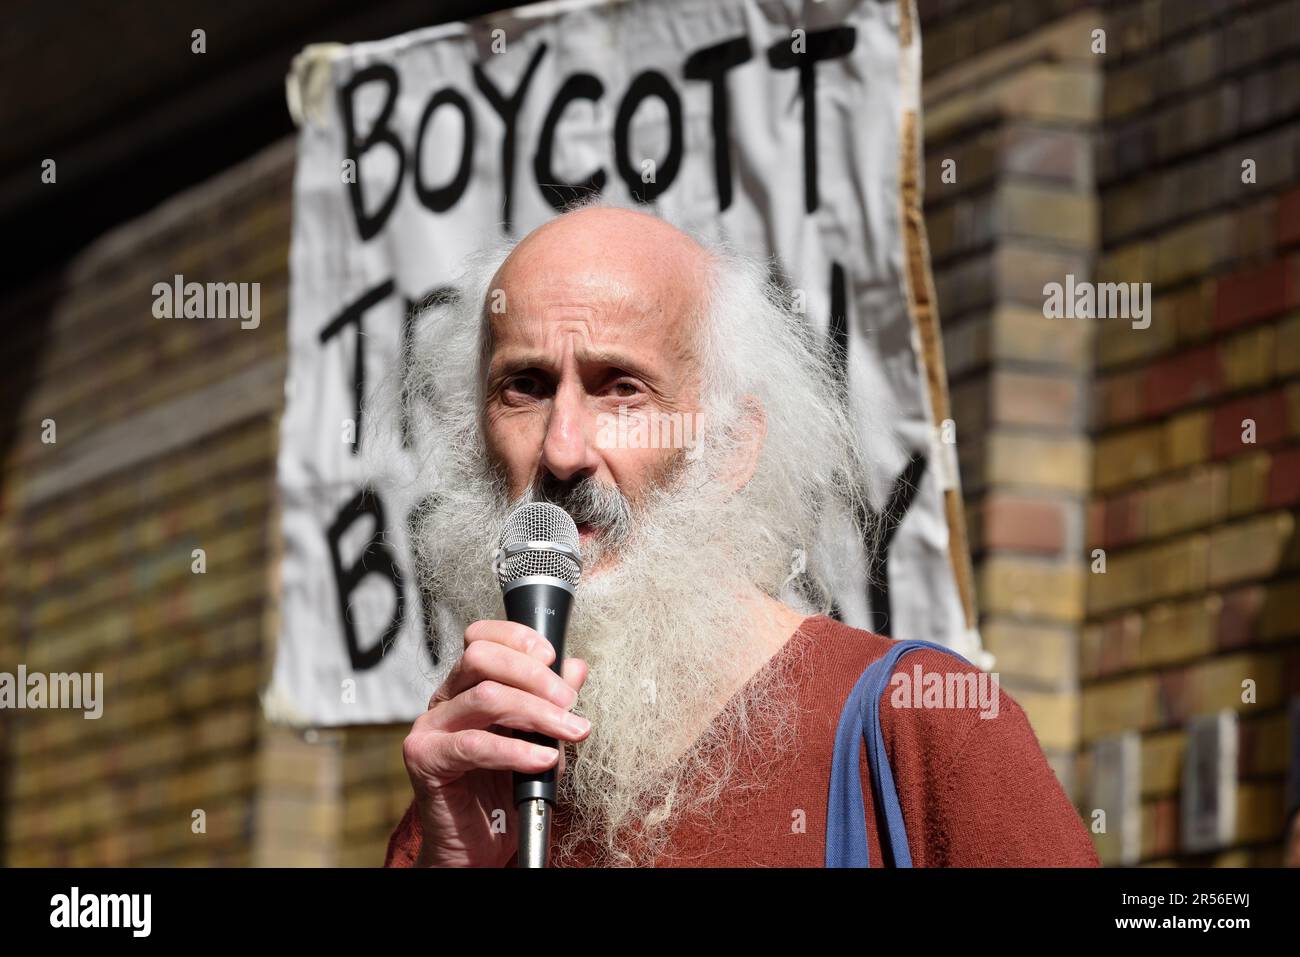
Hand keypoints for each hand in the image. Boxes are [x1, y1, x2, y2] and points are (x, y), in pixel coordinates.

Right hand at [401, 619, 589, 866]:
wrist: (480, 847)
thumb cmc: (505, 792)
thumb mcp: (540, 739)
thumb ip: (553, 702)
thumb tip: (576, 666)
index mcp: (466, 686)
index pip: (482, 638)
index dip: (518, 639)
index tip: (554, 658)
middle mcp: (444, 699)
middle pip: (482, 657)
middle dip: (535, 675)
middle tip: (570, 702)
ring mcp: (430, 727)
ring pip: (486, 696)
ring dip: (538, 712)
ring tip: (571, 732)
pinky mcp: (425, 758)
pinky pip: (475, 745)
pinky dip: (516, 750)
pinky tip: (542, 759)